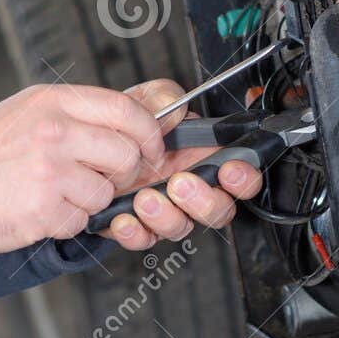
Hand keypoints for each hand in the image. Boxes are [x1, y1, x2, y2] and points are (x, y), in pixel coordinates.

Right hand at [0, 79, 261, 255]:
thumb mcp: (25, 114)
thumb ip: (76, 113)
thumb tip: (138, 111)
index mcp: (50, 101)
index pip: (125, 107)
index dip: (148, 132)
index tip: (149, 148)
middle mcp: (52, 129)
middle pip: (126, 152)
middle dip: (122, 174)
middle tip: (101, 180)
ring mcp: (48, 168)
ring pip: (106, 191)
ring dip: (87, 201)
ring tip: (54, 194)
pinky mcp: (43, 206)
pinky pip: (81, 220)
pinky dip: (65, 222)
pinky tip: (38, 210)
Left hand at [96, 78, 262, 252]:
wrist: (94, 145)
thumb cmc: (128, 125)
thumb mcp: (145, 101)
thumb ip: (164, 98)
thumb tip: (175, 110)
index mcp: (205, 158)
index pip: (241, 177)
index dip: (244, 178)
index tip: (229, 171)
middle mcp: (192, 189)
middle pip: (220, 210)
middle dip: (205, 201)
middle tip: (181, 183)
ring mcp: (168, 210)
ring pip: (183, 227)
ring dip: (168, 217)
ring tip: (145, 198)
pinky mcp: (138, 225)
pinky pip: (144, 239)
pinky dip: (135, 233)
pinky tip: (123, 219)